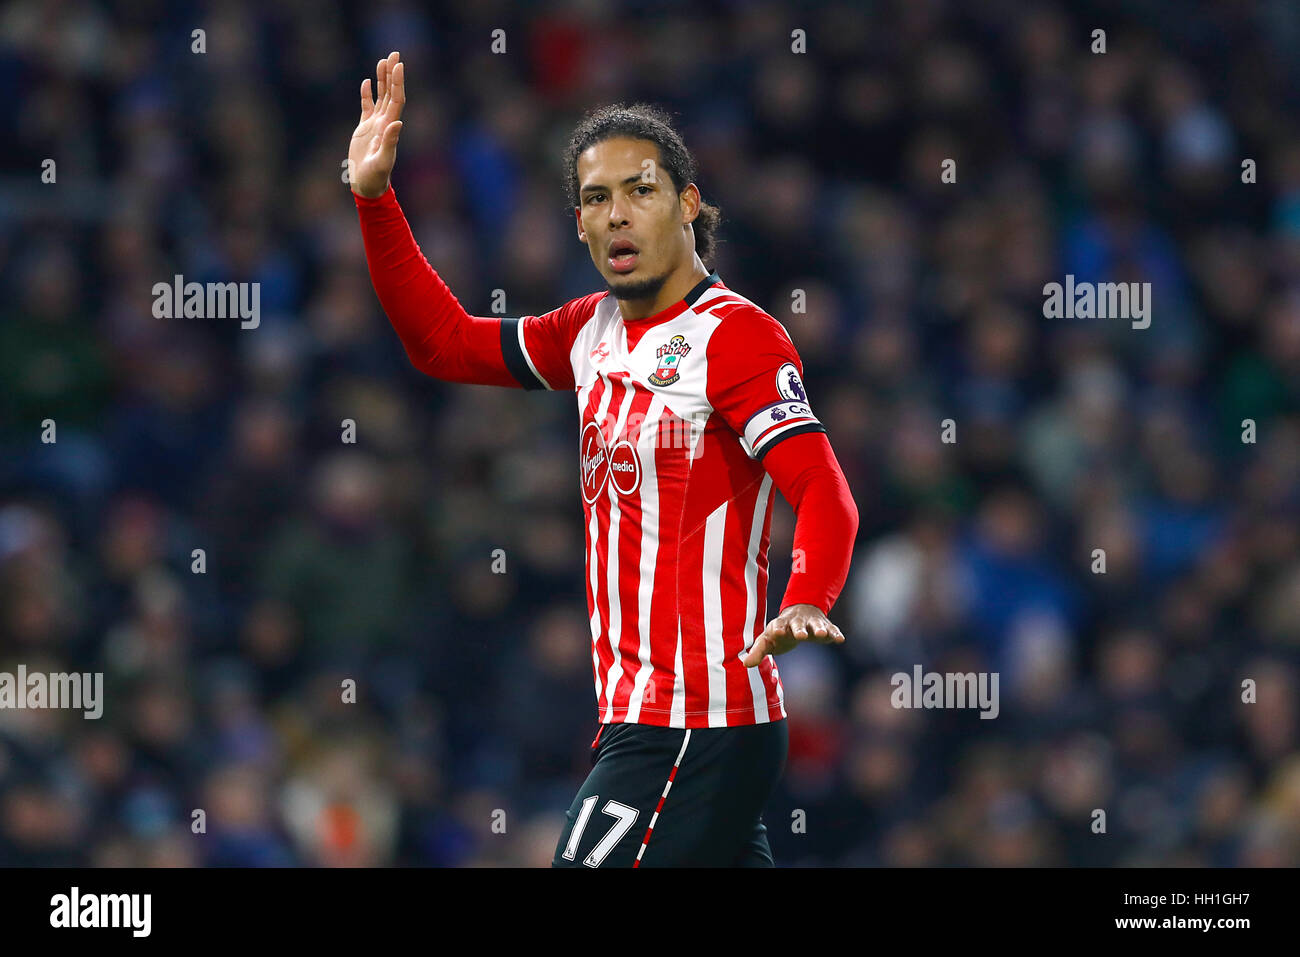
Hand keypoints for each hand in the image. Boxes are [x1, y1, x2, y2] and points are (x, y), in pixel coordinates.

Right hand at [349, 51, 405, 198]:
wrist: (367, 184)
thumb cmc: (376, 176)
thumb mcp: (383, 160)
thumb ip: (390, 142)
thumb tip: (397, 123)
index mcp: (390, 127)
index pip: (397, 99)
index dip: (398, 82)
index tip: (398, 64)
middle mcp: (385, 122)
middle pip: (391, 93)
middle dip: (392, 73)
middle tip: (394, 53)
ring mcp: (375, 124)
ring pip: (380, 96)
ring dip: (381, 79)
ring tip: (382, 60)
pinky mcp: (364, 129)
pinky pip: (366, 107)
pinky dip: (367, 94)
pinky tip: (366, 82)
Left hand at [741, 603, 844, 666]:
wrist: (799, 611)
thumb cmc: (780, 631)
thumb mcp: (767, 640)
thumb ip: (758, 652)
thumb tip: (745, 664)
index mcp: (780, 625)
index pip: (777, 626)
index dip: (777, 629)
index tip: (776, 632)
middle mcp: (796, 622)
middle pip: (797, 625)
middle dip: (798, 630)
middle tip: (801, 635)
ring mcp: (810, 623)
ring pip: (815, 625)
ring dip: (818, 629)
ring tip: (822, 635)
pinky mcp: (824, 626)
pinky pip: (831, 629)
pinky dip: (835, 633)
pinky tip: (840, 639)